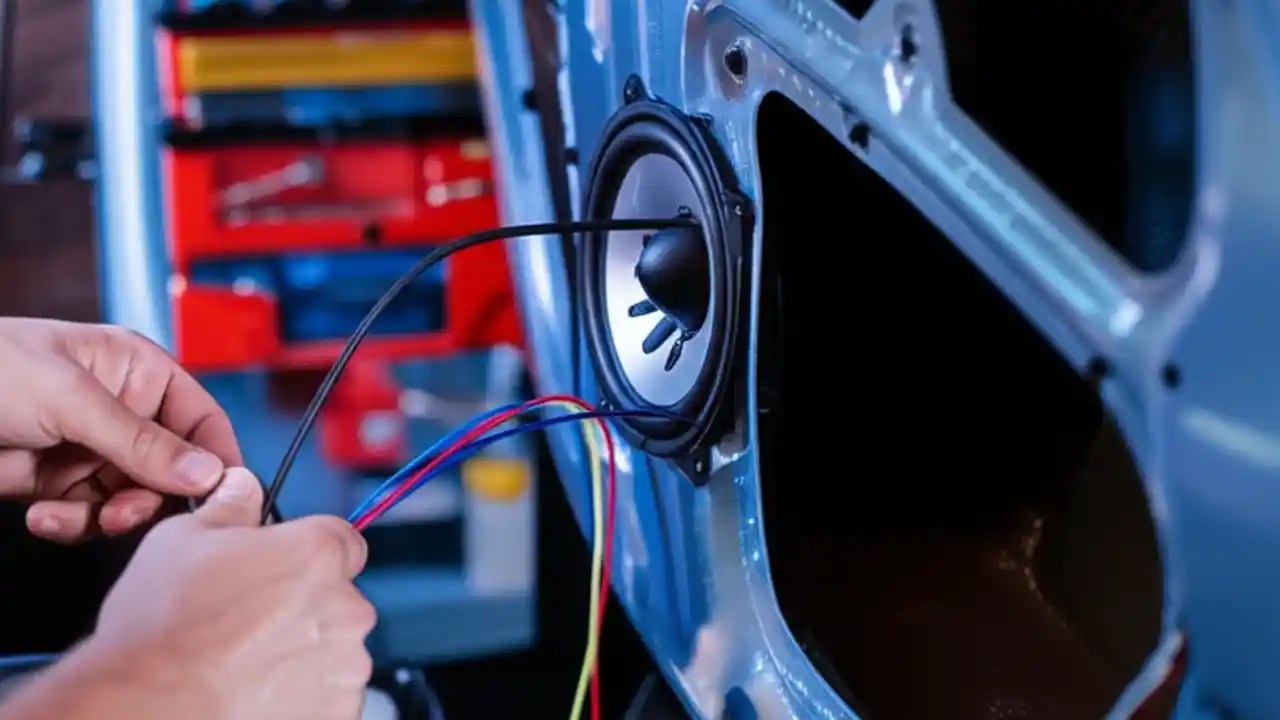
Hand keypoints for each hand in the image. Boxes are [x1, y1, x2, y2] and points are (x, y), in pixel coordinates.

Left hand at [0, 318, 240, 541]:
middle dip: (150, 497)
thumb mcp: (72, 400)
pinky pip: (89, 514)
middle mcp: (121, 410)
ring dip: (107, 516)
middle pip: (171, 469)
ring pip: (131, 498)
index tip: (218, 496)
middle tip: (126, 514)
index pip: (200, 419)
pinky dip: (72, 523)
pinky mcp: (57, 482)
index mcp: (136, 370)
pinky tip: (43, 515)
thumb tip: (208, 473)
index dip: (214, 458)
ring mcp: (89, 448)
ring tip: (80, 516)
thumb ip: (142, 442)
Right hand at [0, 469, 375, 719]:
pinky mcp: (337, 711)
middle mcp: (345, 608)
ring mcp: (345, 666)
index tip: (281, 568)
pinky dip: (305, 695)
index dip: (308, 554)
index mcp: (317, 555)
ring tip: (246, 662)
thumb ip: (230, 507)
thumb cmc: (161, 631)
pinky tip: (259, 692)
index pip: (342, 540)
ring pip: (335, 648)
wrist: (151, 709)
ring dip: (305, 652)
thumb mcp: (180, 540)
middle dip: (304, 605)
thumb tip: (245, 487)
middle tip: (249, 621)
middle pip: (338, 596)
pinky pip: (331, 695)